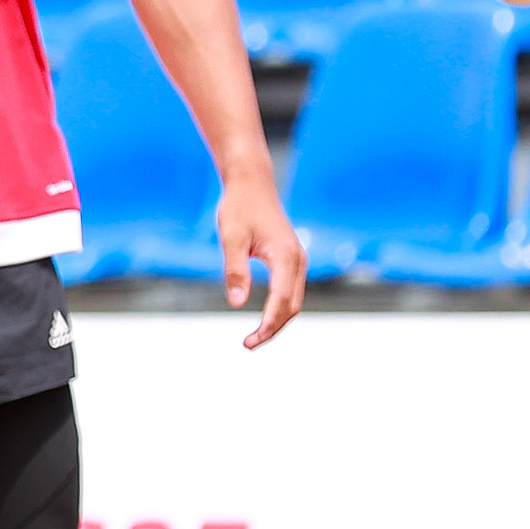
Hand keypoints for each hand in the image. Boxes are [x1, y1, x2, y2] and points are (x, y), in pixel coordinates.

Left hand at [215, 173, 303, 348]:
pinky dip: (280, 308)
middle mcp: (298, 260)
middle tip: (249, 344)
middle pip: (292, 307)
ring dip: (278, 321)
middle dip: (273, 328)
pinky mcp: (292, 258)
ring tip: (255, 337)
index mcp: (286, 257)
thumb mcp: (231, 238)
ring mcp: (298, 260)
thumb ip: (235, 271)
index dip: (267, 325)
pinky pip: (291, 291)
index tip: (250, 342)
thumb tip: (237, 304)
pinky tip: (264, 316)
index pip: (281, 302)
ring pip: (294, 301)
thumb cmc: (239, 208)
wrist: (252, 184)